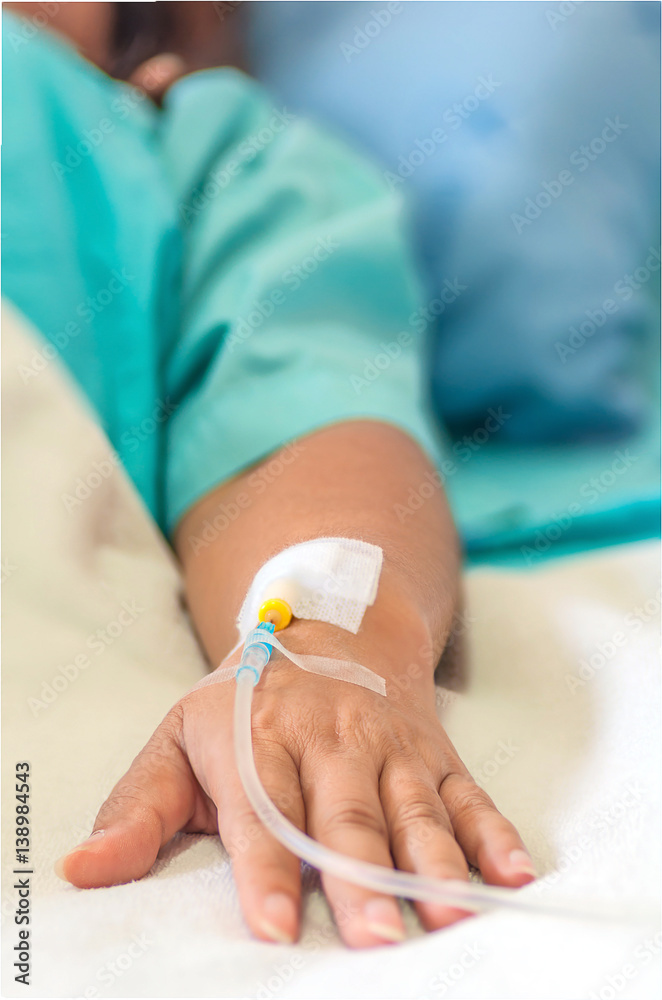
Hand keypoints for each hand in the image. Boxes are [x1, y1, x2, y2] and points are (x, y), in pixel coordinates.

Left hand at [55, 620, 535, 948]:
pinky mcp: (433, 753)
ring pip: (414, 809)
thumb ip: (140, 807)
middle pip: (346, 815)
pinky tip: (511, 875)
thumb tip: (83, 869)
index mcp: (259, 737)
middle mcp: (330, 738)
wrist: (331, 626)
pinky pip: (468, 795)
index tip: (276, 926)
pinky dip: (493, 834)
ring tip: (449, 914)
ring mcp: (389, 745)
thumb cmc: (245, 701)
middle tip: (372, 937)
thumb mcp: (180, 737)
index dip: (268, 870)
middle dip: (360, 877)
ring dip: (434, 864)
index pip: (262, 811)